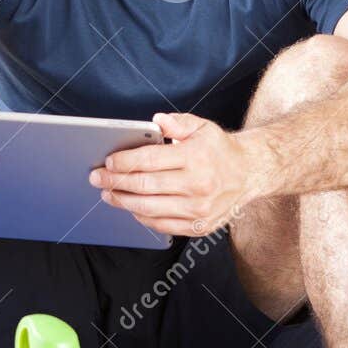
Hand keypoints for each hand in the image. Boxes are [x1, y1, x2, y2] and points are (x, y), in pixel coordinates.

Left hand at [89, 112, 255, 236]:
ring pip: (149, 208)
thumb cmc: (220, 150)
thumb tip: (155, 121)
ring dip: (123, 201)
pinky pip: (162, 225)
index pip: (149, 160)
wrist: (249, 174)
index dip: (124, 162)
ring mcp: (198, 209)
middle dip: (115, 181)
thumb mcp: (202, 127)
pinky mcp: (198, 226)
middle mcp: (197, 185)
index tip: (108, 162)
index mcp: (195, 157)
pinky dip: (142, 217)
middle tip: (97, 178)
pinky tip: (131, 207)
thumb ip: (177, 123)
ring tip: (108, 193)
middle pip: (144, 185)